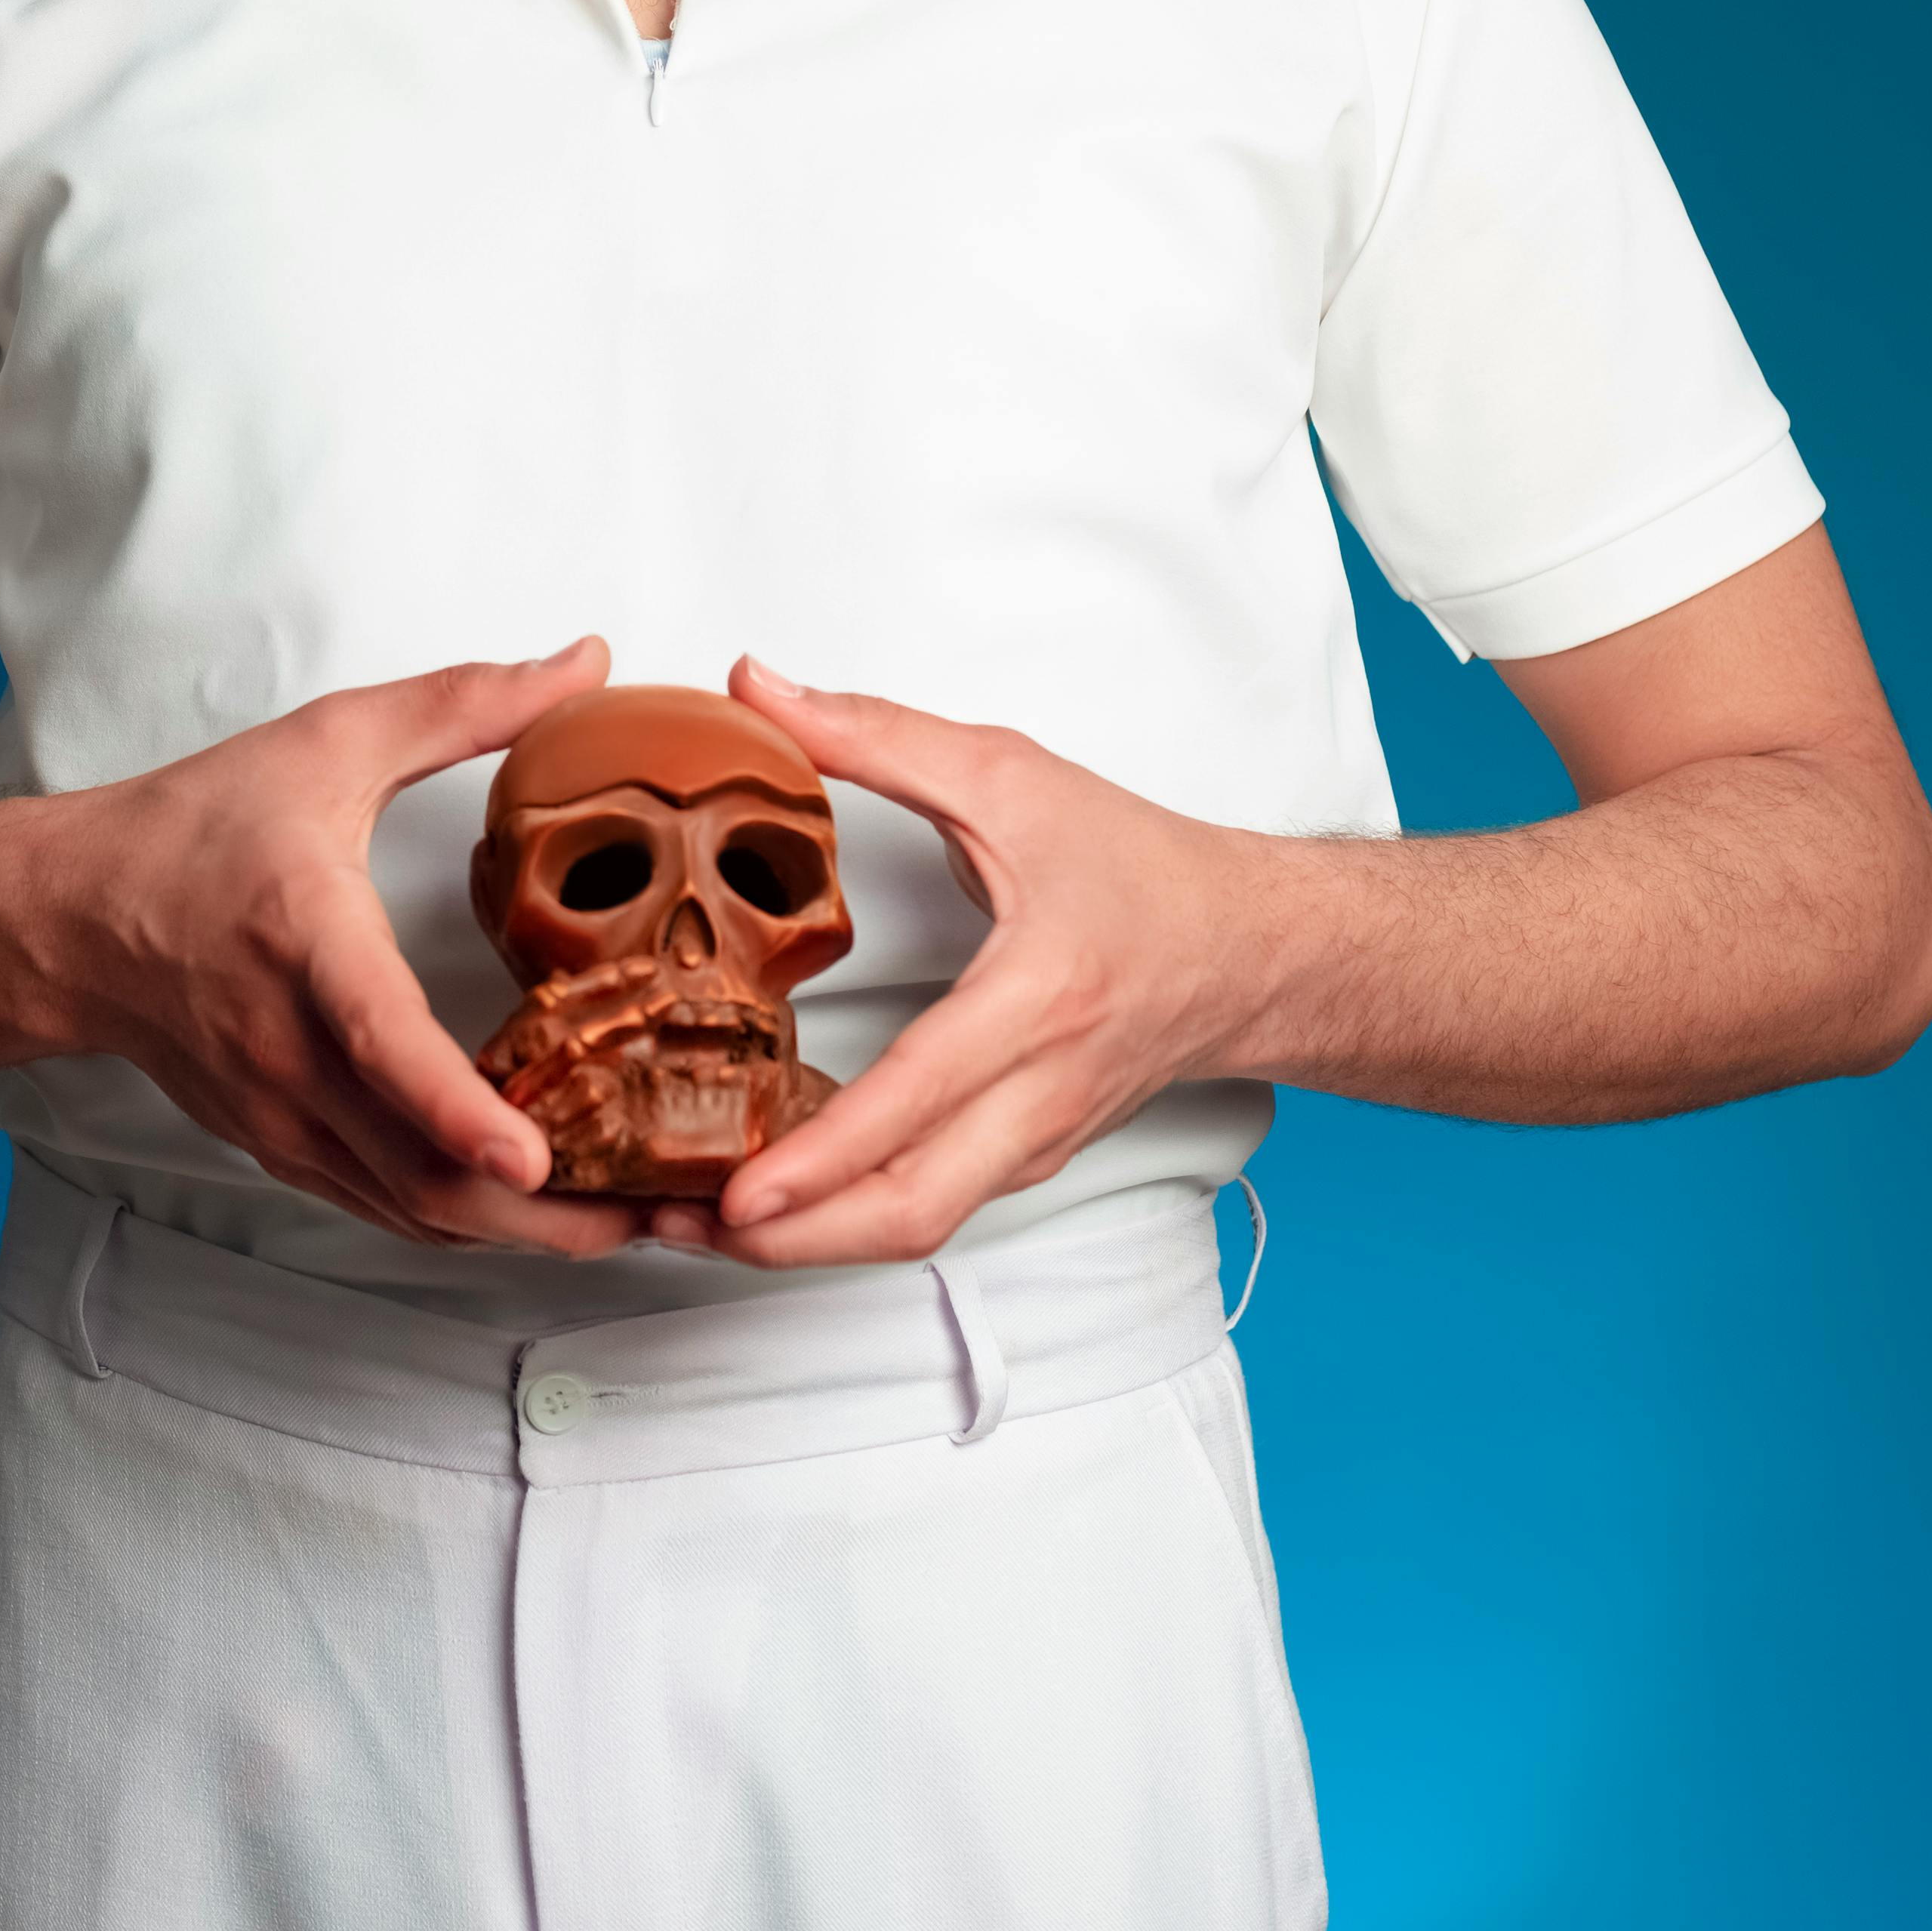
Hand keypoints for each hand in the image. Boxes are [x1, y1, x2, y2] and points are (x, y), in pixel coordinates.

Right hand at [19, 640, 654, 1258]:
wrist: (71, 920)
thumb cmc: (194, 830)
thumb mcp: (330, 742)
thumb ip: (463, 703)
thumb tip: (584, 662)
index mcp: (306, 944)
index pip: (381, 1043)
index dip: (458, 1110)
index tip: (531, 1158)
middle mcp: (290, 1053)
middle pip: (419, 1172)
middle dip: (543, 1214)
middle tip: (653, 1214)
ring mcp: (283, 1116)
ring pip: (410, 1210)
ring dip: (519, 1233)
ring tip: (627, 1221)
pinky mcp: (282, 1148)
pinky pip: (387, 1208)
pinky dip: (467, 1221)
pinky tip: (537, 1209)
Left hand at [646, 657, 1256, 1268]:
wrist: (1251, 949)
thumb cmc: (1142, 867)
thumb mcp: (1009, 776)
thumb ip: (876, 734)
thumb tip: (756, 688)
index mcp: (1037, 997)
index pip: (919, 1100)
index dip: (822, 1158)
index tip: (736, 1188)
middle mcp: (1040, 1090)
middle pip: (911, 1210)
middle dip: (790, 1240)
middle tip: (680, 1223)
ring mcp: (1035, 1139)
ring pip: (917, 1224)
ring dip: (806, 1242)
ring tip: (694, 1221)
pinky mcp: (1027, 1157)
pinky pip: (931, 1206)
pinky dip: (847, 1217)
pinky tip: (774, 1195)